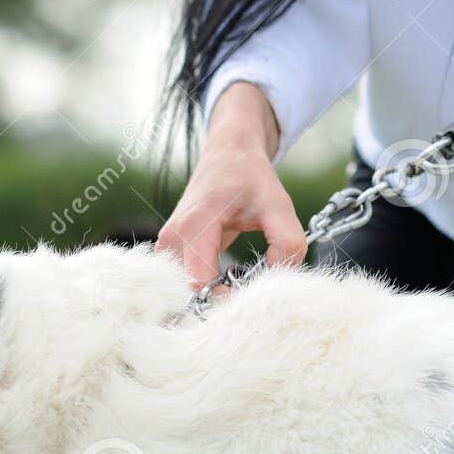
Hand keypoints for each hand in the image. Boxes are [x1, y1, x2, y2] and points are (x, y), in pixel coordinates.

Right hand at [156, 81, 306, 287]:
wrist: (228, 154)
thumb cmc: (250, 177)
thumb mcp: (279, 206)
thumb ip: (287, 244)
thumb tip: (278, 279)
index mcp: (196, 225)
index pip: (199, 283)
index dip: (226, 299)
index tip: (252, 298)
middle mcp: (172, 237)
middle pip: (186, 289)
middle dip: (218, 299)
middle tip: (248, 295)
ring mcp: (166, 243)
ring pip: (180, 287)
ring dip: (208, 293)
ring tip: (237, 285)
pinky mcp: (169, 248)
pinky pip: (179, 278)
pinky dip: (202, 284)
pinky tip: (224, 278)